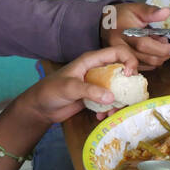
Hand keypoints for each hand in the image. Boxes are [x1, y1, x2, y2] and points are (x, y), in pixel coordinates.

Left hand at [21, 46, 141, 123]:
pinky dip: (110, 109)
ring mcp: (97, 84)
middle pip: (122, 71)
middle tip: (127, 98)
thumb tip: (111, 98)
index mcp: (91, 61)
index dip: (129, 60)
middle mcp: (98, 70)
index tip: (129, 76)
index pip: (118, 53)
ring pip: (118, 89)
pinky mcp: (95, 97)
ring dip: (119, 101)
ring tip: (111, 112)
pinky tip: (101, 116)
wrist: (40, 108)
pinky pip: (110, 101)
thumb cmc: (50, 91)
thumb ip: (90, 90)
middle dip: (128, 85)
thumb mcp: (69, 88)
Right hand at [101, 1, 169, 70]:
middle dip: (163, 54)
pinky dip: (152, 61)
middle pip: (146, 58)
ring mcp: (120, 57)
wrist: (105, 24)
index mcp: (123, 32)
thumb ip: (151, 11)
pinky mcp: (124, 63)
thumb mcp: (136, 8)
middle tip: (168, 44)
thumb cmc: (122, 15)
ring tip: (159, 44)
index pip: (143, 44)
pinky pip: (143, 67)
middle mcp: (120, 47)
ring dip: (159, 57)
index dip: (161, 48)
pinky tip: (152, 50)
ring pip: (146, 65)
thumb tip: (167, 11)